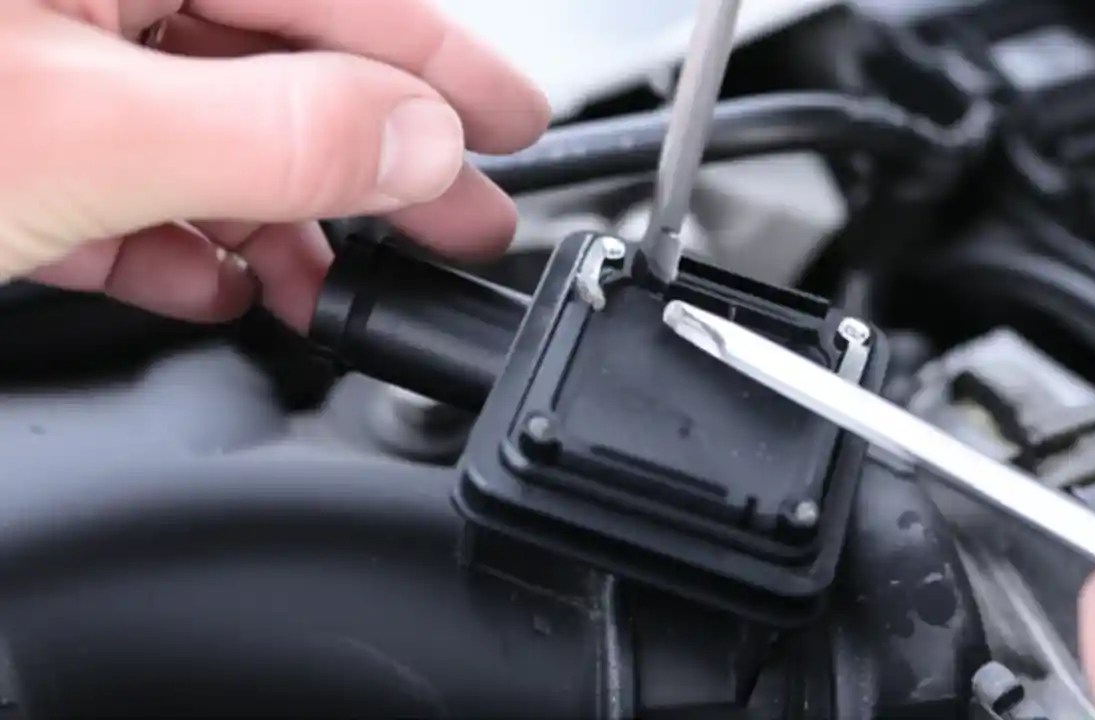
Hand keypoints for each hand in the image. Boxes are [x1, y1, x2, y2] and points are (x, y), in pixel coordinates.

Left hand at [0, 0, 549, 329]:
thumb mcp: (87, 130)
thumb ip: (276, 133)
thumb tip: (419, 141)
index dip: (445, 63)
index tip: (515, 125)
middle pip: (282, 72)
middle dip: (377, 163)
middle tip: (462, 221)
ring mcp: (38, 75)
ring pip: (204, 142)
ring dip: (281, 225)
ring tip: (342, 288)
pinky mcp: (4, 154)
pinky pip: (119, 192)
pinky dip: (175, 247)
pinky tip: (209, 286)